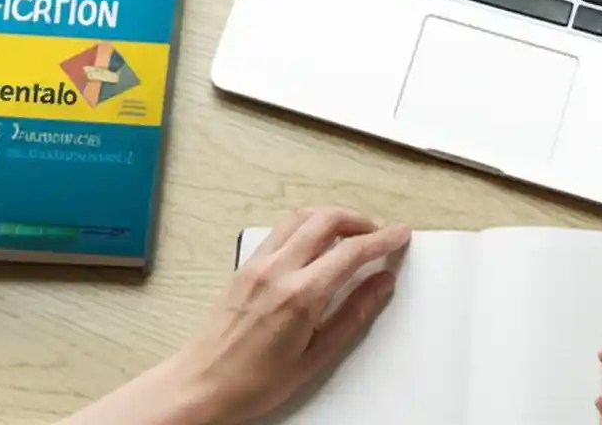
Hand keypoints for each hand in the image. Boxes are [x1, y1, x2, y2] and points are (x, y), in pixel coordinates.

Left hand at [59, 207, 410, 424]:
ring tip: (352, 229)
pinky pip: (281, 229)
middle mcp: (277, 271)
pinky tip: (316, 238)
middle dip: (360, 219)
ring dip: (332, 215)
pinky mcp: (244, 266)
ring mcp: (257, 264)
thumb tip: (380, 285)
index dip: (382, 239)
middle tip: (379, 231)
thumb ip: (353, 315)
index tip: (399, 235)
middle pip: (327, 220)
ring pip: (301, 216)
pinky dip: (307, 223)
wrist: (201, 386)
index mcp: (299, 296)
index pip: (352, 252)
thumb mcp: (316, 357)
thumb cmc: (252, 382)